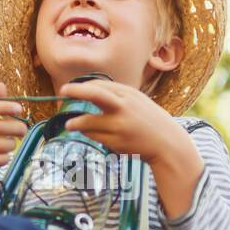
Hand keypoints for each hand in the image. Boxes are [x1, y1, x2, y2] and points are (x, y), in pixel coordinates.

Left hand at [59, 78, 183, 163]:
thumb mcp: (136, 101)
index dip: (82, 87)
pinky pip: (95, 137)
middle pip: (95, 95)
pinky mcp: (116, 141)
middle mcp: (123, 107)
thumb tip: (88, 91)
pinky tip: (94, 135)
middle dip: (77, 91)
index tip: (69, 89)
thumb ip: (116, 96)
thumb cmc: (148, 120)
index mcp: (128, 94)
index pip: (99, 86)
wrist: (166, 142)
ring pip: (89, 122)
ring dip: (76, 123)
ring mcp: (119, 125)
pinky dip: (91, 135)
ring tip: (69, 125)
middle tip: (62, 91)